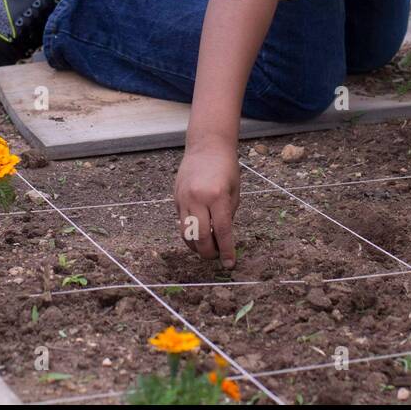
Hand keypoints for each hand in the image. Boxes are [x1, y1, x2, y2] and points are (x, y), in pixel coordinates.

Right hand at [174, 142, 241, 267]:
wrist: (206, 146)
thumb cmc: (226, 168)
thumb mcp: (234, 192)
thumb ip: (227, 215)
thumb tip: (222, 240)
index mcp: (218, 196)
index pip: (222, 231)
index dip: (226, 250)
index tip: (230, 263)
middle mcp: (198, 198)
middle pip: (200, 236)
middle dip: (208, 252)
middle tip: (216, 257)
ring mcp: (184, 198)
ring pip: (186, 233)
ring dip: (196, 246)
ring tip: (206, 249)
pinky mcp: (176, 198)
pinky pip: (181, 222)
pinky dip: (189, 232)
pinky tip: (197, 234)